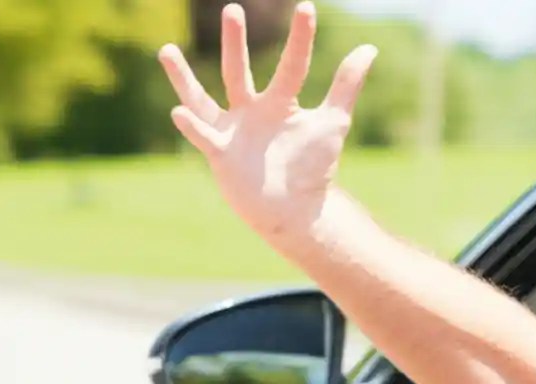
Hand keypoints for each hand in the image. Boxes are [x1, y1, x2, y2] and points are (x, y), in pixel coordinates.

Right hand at [157, 2, 375, 252]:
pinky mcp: (221, 155)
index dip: (301, 40)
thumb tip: (369, 48)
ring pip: (204, 98)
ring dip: (185, 77)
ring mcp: (232, 131)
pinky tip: (178, 111)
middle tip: (233, 10)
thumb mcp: (333, 122)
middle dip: (235, 43)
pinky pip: (203, 137)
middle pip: (239, 72)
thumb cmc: (313, 167)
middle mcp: (252, 111)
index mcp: (280, 102)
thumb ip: (347, 86)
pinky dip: (191, 126)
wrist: (296, 210)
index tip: (306, 7)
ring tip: (166, 50)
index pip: (292, 65)